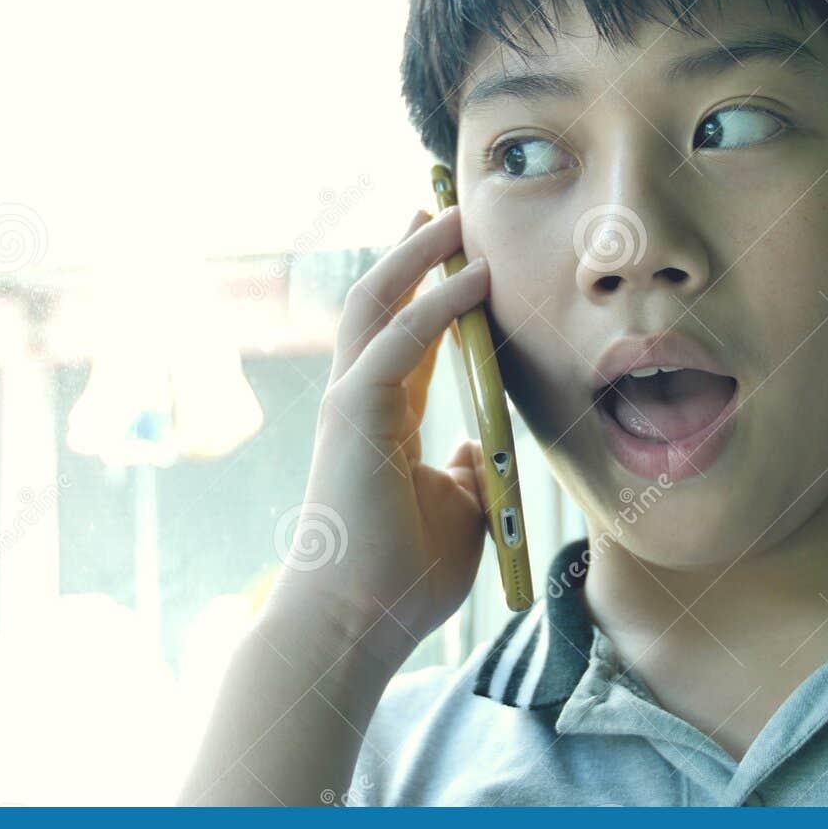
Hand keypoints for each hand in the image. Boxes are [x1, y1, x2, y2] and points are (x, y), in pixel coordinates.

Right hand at [271, 207, 491, 666]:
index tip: (462, 247)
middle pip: (382, 302)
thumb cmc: (401, 580)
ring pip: (375, 304)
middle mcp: (361, 400)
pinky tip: (472, 278)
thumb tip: (478, 452)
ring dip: (417, 256)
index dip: (435, 287)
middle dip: (415, 250)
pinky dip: (434, 305)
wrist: (357, 626)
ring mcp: (350, 404)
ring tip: (454, 213)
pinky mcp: (352, 416)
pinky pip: (397, 343)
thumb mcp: (458, 513)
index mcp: (385, 418)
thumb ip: (466, 472)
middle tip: (447, 203)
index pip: (409, 334)